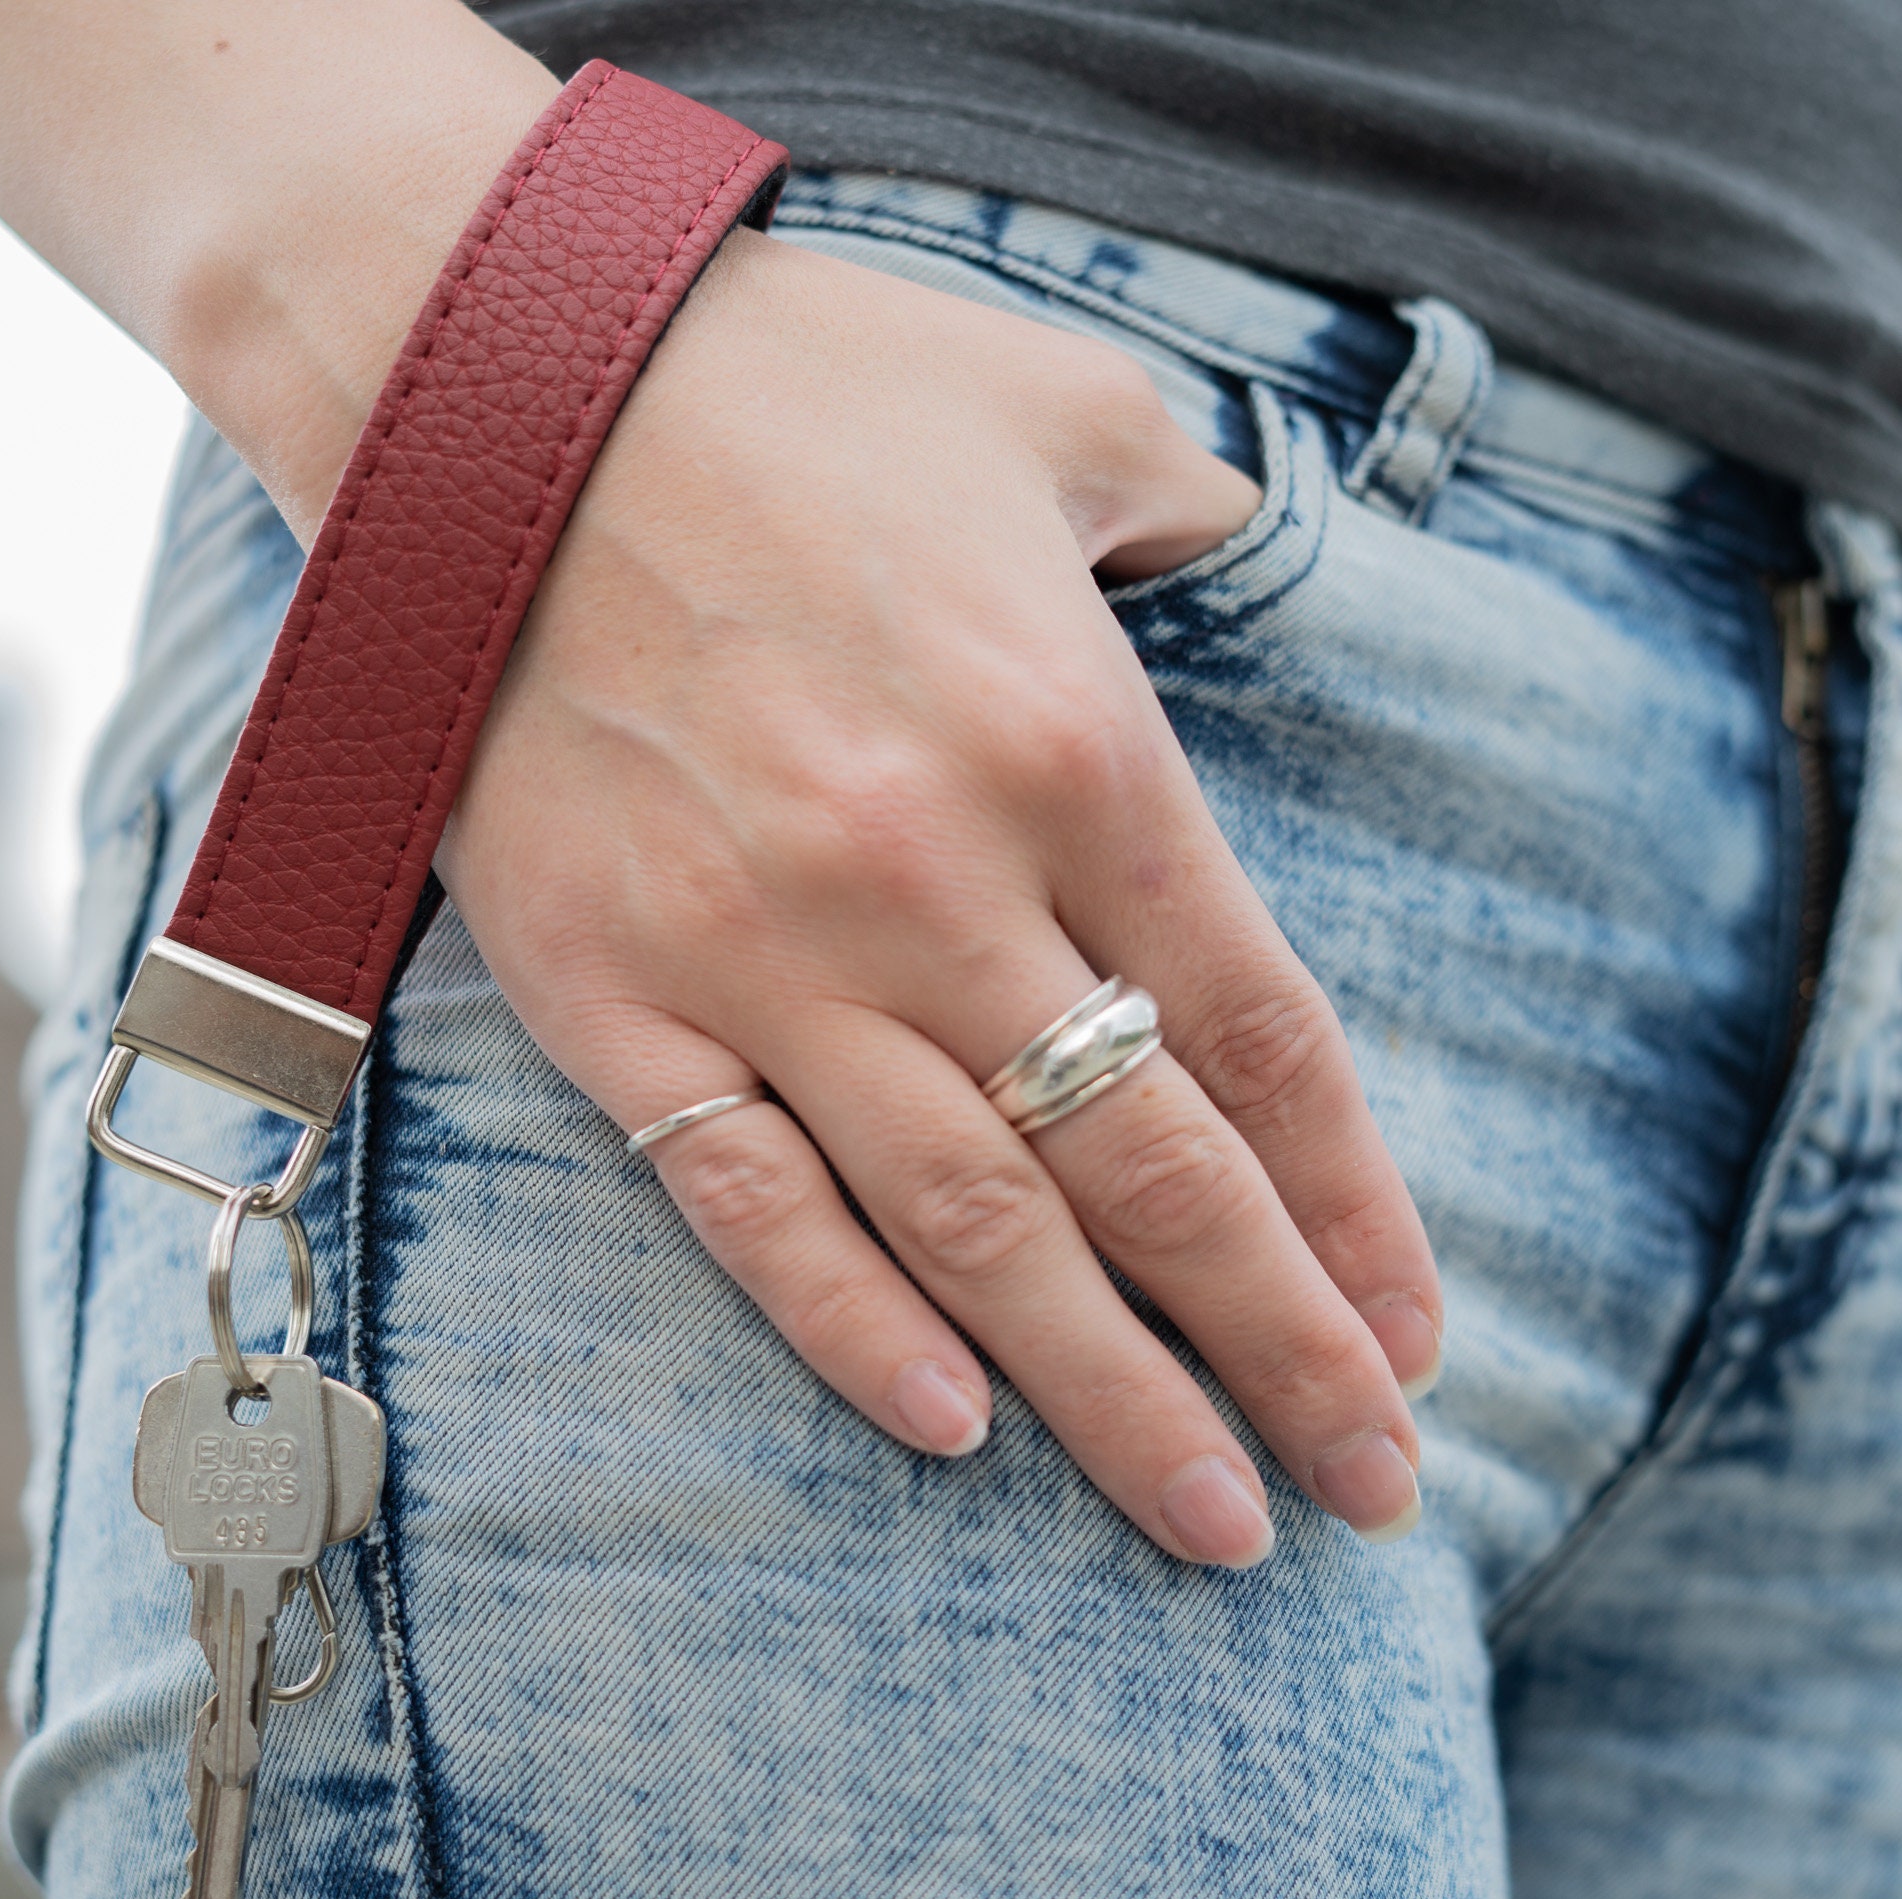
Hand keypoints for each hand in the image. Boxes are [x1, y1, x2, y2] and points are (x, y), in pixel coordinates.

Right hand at [437, 231, 1441, 1565]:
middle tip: (1370, 1496)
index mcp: (1074, 742)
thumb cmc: (788, 374)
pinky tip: (952, 1427)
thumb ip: (1193, 505)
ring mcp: (763, 950)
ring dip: (1107, 1394)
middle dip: (1281, 1349)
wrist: (484, 376)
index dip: (1350, 1208)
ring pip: (975, 1224)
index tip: (1416, 1336)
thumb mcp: (1059, 398)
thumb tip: (1248, 554)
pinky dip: (849, 1325)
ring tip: (1209, 1521)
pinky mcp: (608, 988)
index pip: (1257, 1037)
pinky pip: (747, 1198)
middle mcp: (937, 877)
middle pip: (1149, 1169)